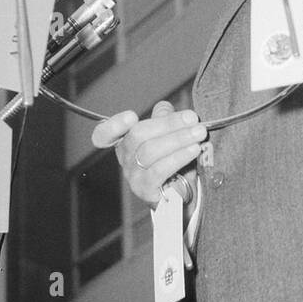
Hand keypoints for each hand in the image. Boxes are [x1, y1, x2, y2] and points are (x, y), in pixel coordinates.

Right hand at [92, 99, 207, 205]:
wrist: (182, 195)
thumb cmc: (173, 162)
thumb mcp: (169, 137)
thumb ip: (164, 119)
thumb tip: (163, 106)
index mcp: (126, 141)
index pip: (104, 135)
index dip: (113, 125)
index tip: (132, 116)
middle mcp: (125, 158)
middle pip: (137, 135)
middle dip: (168, 123)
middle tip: (193, 118)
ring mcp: (133, 175)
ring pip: (150, 151)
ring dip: (178, 139)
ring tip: (199, 133)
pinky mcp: (145, 190)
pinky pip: (159, 170)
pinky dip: (179, 157)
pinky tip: (194, 150)